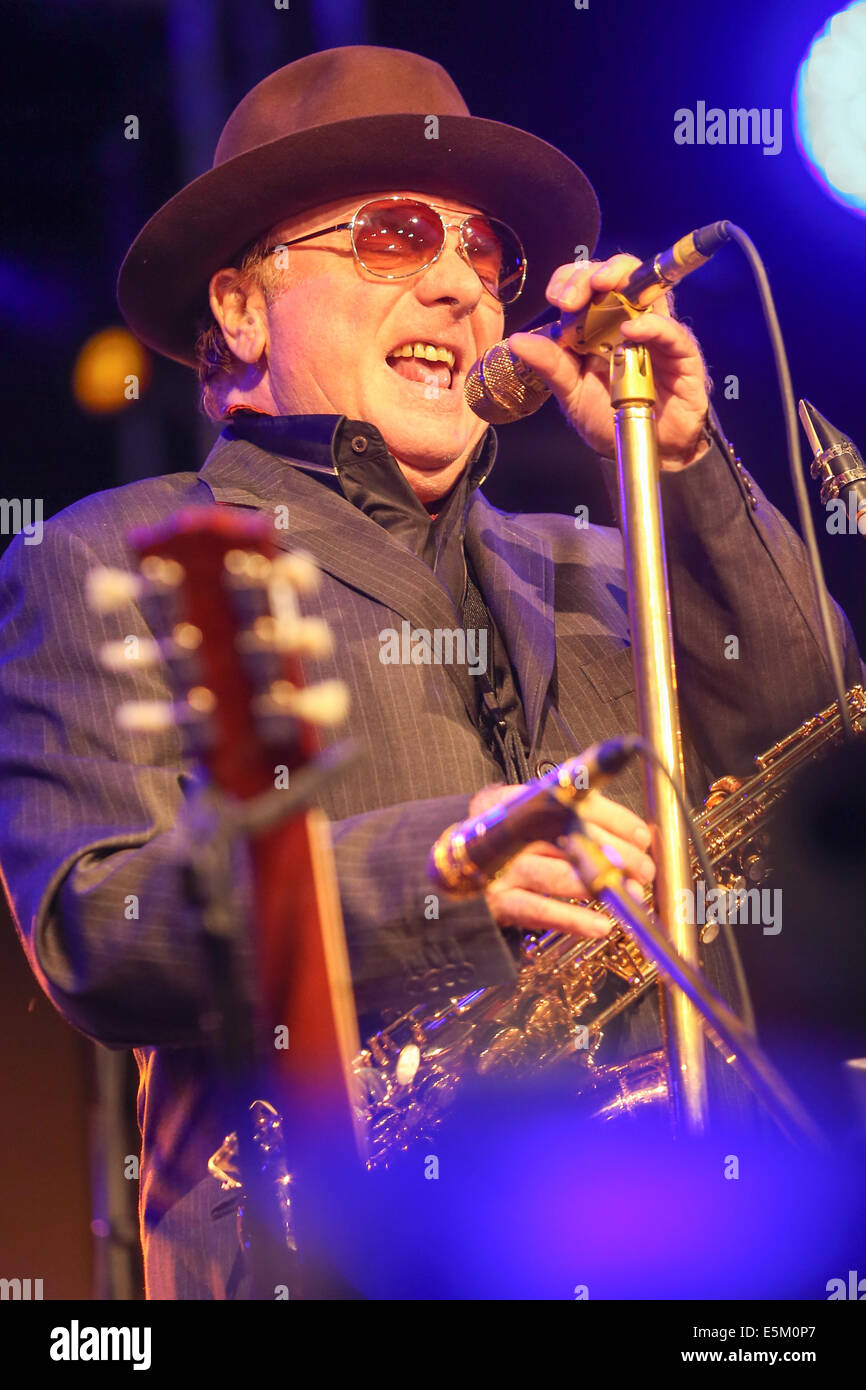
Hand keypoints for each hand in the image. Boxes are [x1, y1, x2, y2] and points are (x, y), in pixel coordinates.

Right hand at [468, 781, 654, 938]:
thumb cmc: (506, 846)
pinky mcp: (498, 904)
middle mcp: (505, 832)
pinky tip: (601, 924)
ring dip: (598, 884)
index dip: (612, 818)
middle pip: (566, 837)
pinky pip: (539, 911)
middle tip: (644, 868)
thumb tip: (638, 837)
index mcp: (515, 801)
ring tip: (631, 893)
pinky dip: (573, 920)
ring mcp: (499, 869)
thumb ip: (577, 819)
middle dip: (614, 853)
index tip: (642, 835)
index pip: (570, 801)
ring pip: (553, 874)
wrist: (451, 875)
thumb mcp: (532, 820)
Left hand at [507, 254, 710, 469]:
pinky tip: (630, 329)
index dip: (570, 279)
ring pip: (647, 289)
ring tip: (601, 286)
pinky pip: (671, 330)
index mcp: (597, 324)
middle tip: (571, 295)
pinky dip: (651, 325)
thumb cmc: (611, 417)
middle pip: (616, 275)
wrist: (647, 449)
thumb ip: (550, 366)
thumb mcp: (572, 393)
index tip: (557, 296)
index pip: (585, 283)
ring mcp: (656, 333)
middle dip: (591, 274)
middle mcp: (628, 319)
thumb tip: (517, 340)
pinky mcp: (681, 353)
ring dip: (622, 279)